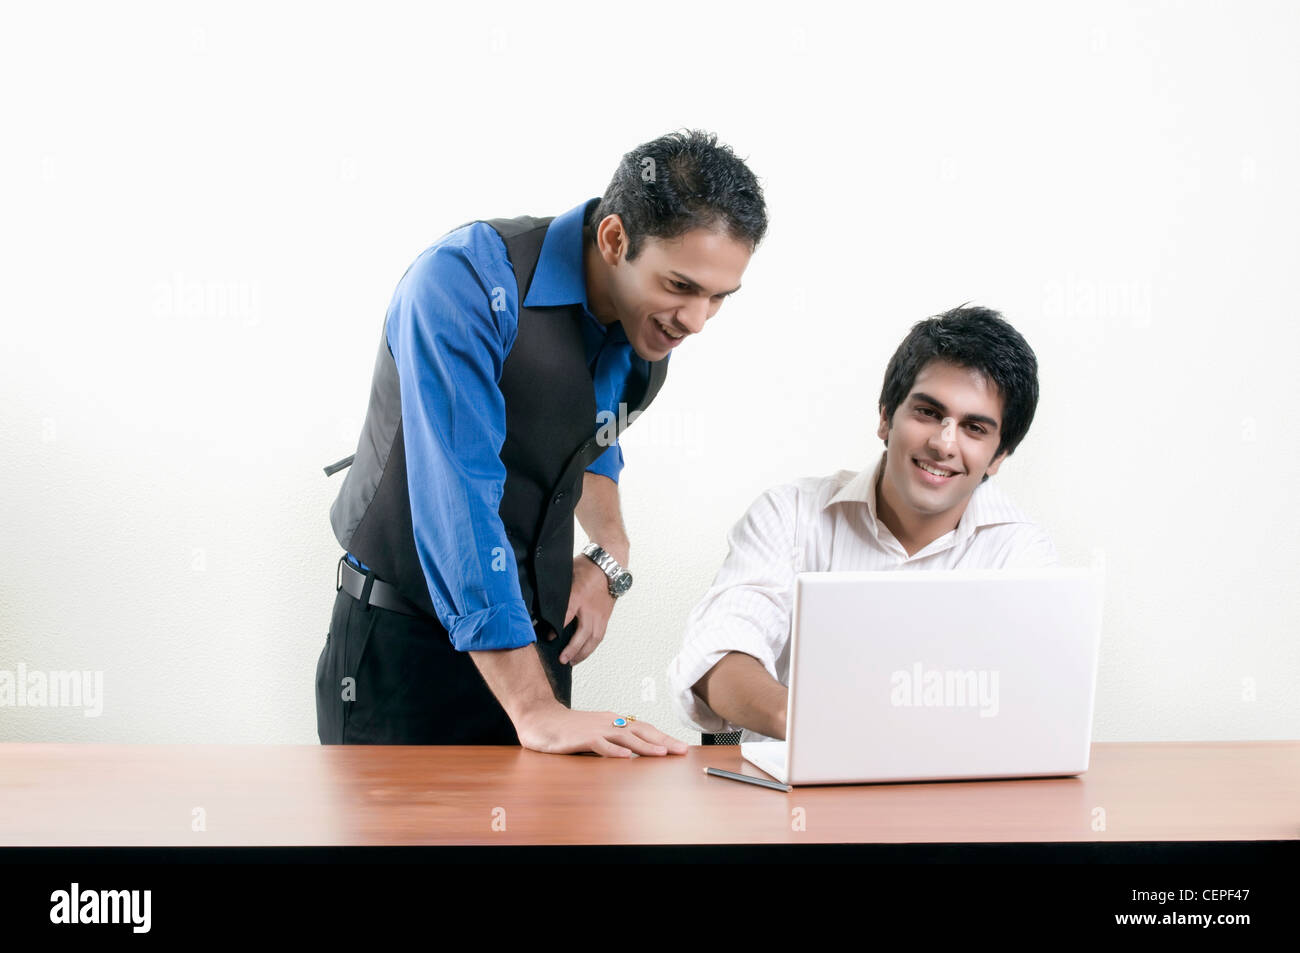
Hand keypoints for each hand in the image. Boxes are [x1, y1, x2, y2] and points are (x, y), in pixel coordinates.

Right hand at [516, 703, 688, 756]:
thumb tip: (633, 752)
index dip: (663, 737)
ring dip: (645, 746)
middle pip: (642, 730)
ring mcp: (596, 730)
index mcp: (614, 722)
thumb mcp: (595, 734)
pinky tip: (625, 758)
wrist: (539, 718)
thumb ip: (613, 741)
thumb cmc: (568, 729)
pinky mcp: (581, 738)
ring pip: (625, 737)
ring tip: (662, 753)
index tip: (680, 747)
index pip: (644, 728)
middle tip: (682, 750)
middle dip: (664, 740)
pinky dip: (613, 751)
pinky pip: (600, 745)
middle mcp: (609, 723)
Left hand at [551, 554, 615, 664]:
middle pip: (583, 634)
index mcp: (578, 596)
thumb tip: (540, 604)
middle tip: (562, 659)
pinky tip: (584, 652)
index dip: (557, 629)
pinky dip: (591, 647)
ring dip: (583, 653)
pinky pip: (599, 636)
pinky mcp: (606, 617)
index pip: (566, 616)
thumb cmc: (587, 568)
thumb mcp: (566, 576)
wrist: (609, 565)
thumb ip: (557, 593)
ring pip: (593, 639)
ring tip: (572, 661)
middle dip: (573, 649)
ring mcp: (600, 614)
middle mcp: (591, 609)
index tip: (549, 636)